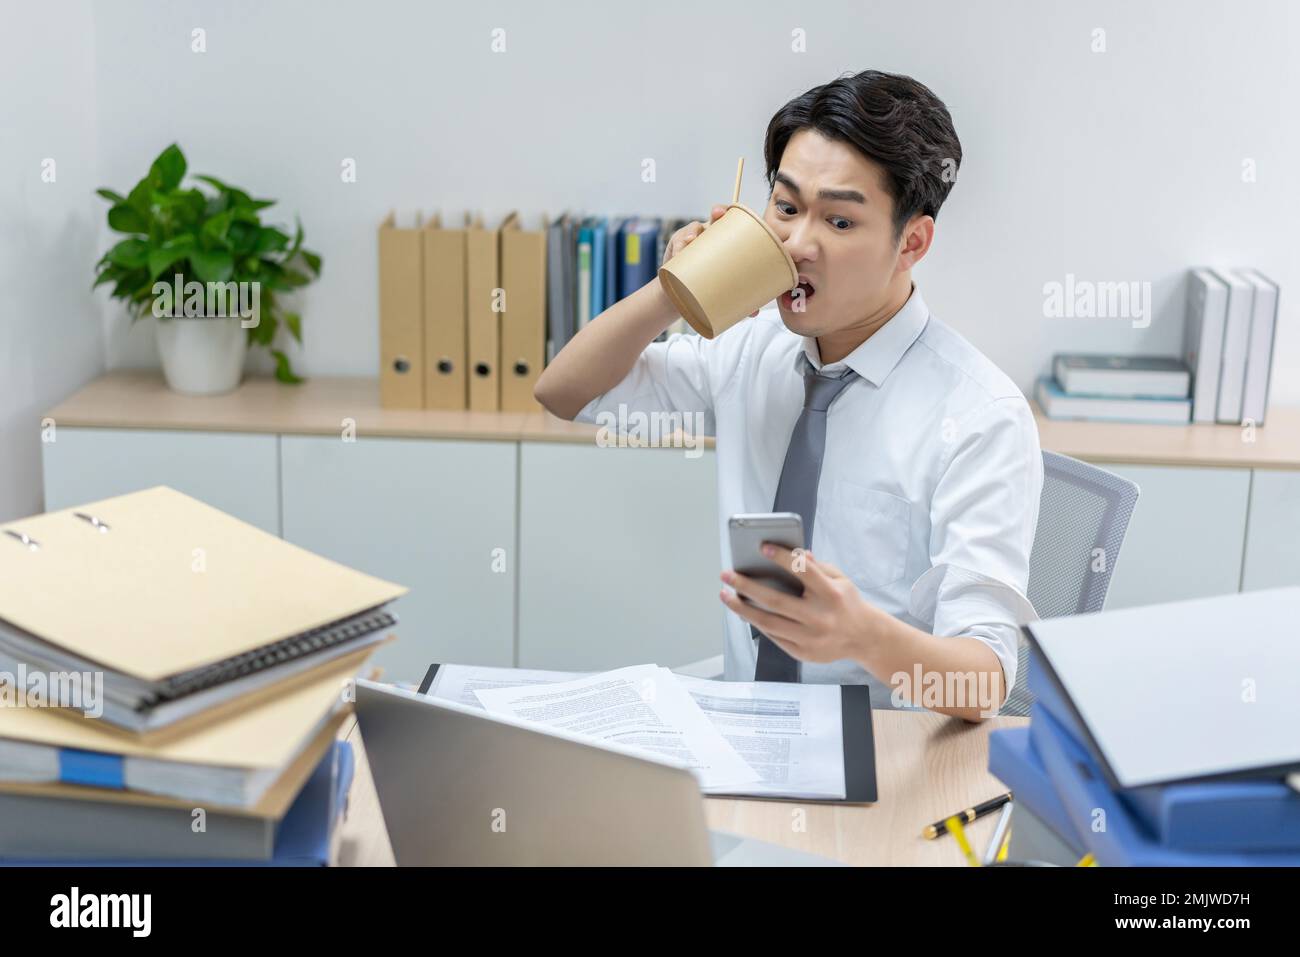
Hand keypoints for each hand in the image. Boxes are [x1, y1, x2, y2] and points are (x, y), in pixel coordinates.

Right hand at [661, 205, 759, 318]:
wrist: (683, 297)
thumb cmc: (709, 288)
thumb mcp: (725, 288)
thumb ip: (739, 297)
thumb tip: (755, 313)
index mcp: (723, 242)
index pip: (729, 221)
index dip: (732, 211)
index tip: (734, 210)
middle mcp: (707, 238)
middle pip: (712, 219)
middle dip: (716, 212)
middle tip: (716, 214)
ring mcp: (690, 244)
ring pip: (692, 231)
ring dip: (692, 233)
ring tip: (691, 241)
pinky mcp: (676, 253)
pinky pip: (676, 246)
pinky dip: (677, 249)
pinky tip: (678, 254)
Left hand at [719, 544, 885, 664]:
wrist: (864, 638)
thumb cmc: (846, 602)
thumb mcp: (840, 579)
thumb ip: (817, 566)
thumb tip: (795, 554)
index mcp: (832, 594)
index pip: (804, 572)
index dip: (782, 558)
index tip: (761, 547)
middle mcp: (820, 617)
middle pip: (776, 600)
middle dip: (746, 586)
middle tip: (726, 575)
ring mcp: (811, 638)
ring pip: (768, 622)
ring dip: (742, 608)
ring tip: (726, 595)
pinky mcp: (804, 653)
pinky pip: (774, 637)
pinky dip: (757, 623)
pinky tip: (743, 612)